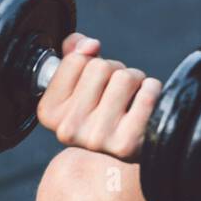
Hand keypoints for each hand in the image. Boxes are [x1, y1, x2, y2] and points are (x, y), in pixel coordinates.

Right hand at [35, 33, 162, 161]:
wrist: (119, 155)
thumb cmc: (98, 114)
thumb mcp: (77, 86)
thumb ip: (74, 56)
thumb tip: (89, 44)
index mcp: (48, 112)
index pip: (76, 60)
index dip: (91, 63)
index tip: (94, 83)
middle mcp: (67, 129)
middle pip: (101, 67)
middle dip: (114, 71)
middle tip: (115, 92)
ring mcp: (96, 138)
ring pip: (125, 77)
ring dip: (135, 80)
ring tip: (130, 99)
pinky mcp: (126, 145)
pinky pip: (147, 93)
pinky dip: (152, 90)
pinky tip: (144, 105)